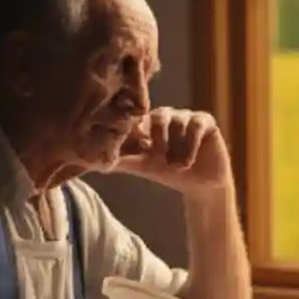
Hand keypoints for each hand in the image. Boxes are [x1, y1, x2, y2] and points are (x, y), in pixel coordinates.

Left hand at [114, 107, 232, 194]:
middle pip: (158, 117)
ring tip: (176, 167)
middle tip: (158, 157)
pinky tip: (188, 162)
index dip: (137, 129)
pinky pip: (195, 125)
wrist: (199, 184)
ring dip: (176, 148)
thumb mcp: (142, 166)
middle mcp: (166, 114)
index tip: (138, 146)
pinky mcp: (205, 121)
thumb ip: (121, 160)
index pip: (139, 117)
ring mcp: (186, 116)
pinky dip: (190, 145)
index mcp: (148, 121)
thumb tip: (93, 162)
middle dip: (158, 139)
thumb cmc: (169, 172)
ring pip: (177, 123)